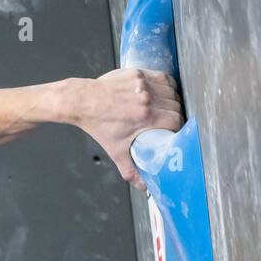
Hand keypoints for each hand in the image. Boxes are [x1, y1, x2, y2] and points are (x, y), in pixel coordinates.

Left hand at [69, 69, 182, 190]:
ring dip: (172, 99)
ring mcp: (143, 84)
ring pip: (171, 90)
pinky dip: (164, 85)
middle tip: (167, 121)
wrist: (83, 102)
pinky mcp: (138, 73)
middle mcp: (147, 98)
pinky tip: (161, 92)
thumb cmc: (99, 125)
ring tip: (165, 107)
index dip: (176, 127)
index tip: (172, 132)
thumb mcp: (116, 151)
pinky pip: (162, 77)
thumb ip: (131, 170)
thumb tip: (144, 186)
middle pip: (175, 105)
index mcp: (145, 117)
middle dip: (174, 114)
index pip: (176, 120)